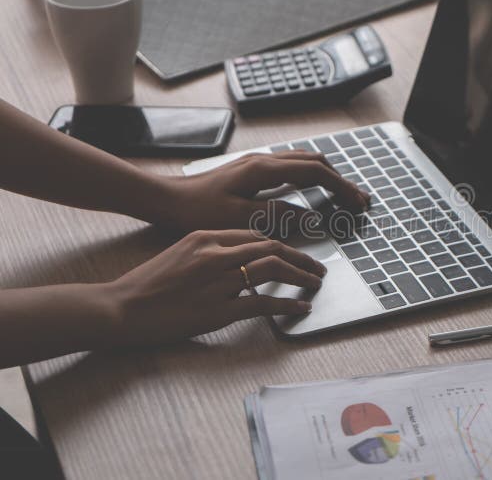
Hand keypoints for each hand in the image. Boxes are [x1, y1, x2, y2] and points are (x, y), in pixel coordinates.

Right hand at [105, 229, 324, 346]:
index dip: (281, 243)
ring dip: (301, 274)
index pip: (255, 234)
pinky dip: (288, 304)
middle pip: (270, 246)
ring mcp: (218, 281)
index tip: (294, 253)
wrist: (121, 308)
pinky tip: (301, 307)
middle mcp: (215, 253)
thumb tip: (239, 258)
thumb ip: (209, 251)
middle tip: (317, 267)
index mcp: (205, 236)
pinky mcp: (219, 310)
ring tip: (315, 282)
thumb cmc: (147, 285)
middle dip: (300, 256)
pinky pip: (264, 303)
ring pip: (273, 269)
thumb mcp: (178, 254)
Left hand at [158, 151, 370, 232]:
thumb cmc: (196, 211)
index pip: (315, 173)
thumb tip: (310, 215)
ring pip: (304, 161)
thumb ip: (277, 216)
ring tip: (343, 194)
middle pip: (315, 162)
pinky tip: (313, 189)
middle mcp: (263, 160)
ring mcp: (257, 162)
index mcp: (264, 169)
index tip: (357, 202)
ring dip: (327, 176)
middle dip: (340, 180)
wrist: (168, 199)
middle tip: (358, 200)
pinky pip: (291, 166)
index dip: (341, 187)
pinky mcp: (251, 169)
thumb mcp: (239, 219)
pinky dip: (311, 176)